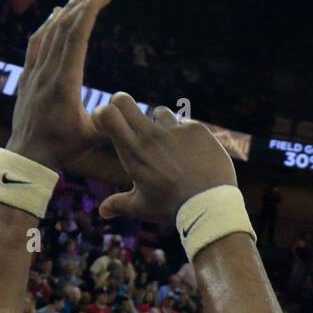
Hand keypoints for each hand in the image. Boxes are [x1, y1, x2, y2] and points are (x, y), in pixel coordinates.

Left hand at [7, 0, 116, 173]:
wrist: (27, 156)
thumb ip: (110, 121)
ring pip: (48, 33)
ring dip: (64, 12)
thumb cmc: (62, 149)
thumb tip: (126, 107)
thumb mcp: (91, 137)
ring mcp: (34, 72)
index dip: (89, 12)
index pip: (76, 38)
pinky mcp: (27, 77)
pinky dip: (46, 26)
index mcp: (64, 83)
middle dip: (81, 5)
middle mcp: (47, 72)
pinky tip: (54, 17)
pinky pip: (36, 44)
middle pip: (63, 29)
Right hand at [92, 93, 236, 225]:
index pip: (107, 114)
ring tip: (172, 150)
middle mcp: (150, 135)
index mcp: (133, 152)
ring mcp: (174, 129)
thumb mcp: (142, 207)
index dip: (102, 112)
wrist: (209, 206)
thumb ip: (119, 204)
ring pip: (160, 112)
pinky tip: (194, 157)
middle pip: (123, 100)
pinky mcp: (196, 129)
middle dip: (121, 104)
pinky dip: (186, 137)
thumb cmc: (172, 208)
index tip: (106, 123)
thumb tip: (102, 212)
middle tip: (130, 121)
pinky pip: (186, 124)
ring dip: (161, 125)